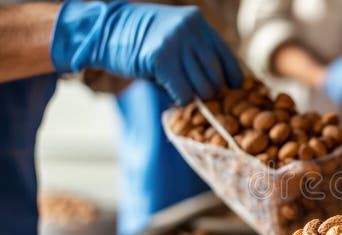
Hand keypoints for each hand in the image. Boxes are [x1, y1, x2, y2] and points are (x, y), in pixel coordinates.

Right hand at [51, 1, 241, 103]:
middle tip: (206, 99)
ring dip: (197, 97)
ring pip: (202, 84)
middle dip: (213, 90)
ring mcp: (175, 43)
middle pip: (215, 72)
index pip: (225, 54)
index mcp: (196, 22)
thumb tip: (217, 83)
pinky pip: (183, 91)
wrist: (103, 29)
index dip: (232, 75)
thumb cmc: (139, 38)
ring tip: (187, 97)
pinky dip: (182, 100)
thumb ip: (194, 51)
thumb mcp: (173, 34)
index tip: (234, 89)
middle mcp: (190, 30)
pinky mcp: (161, 59)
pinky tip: (176, 98)